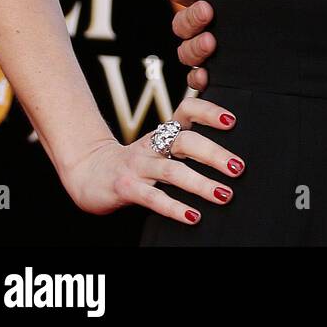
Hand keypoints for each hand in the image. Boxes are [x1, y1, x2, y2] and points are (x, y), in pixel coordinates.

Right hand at [62, 96, 243, 225]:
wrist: (88, 173)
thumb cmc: (135, 162)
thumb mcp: (159, 146)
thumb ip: (186, 141)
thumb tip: (228, 150)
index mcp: (164, 132)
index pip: (187, 110)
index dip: (208, 111)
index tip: (232, 120)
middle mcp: (152, 145)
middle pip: (186, 141)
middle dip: (214, 154)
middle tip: (238, 167)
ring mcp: (138, 166)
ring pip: (173, 171)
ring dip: (201, 184)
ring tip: (225, 194)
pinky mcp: (125, 188)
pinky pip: (153, 197)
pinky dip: (175, 207)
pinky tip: (194, 216)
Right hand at [167, 0, 214, 91]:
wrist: (302, 17)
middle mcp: (205, 20)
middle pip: (180, 22)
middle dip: (190, 18)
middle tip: (208, 10)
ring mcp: (210, 46)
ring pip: (186, 51)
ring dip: (193, 47)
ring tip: (212, 42)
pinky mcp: (221, 68)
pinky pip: (198, 78)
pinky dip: (198, 79)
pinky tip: (207, 75)